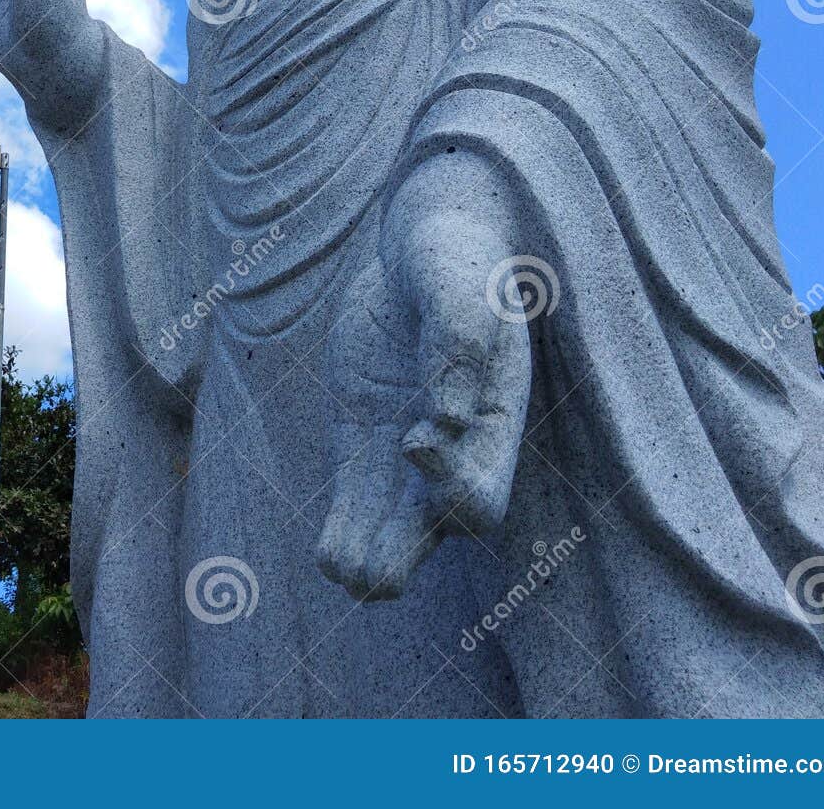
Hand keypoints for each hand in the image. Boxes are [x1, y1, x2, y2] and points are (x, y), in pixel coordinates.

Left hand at [318, 153, 533, 600]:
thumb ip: (458, 338)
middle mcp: (458, 450)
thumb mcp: (460, 283)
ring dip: (369, 556)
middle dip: (402, 553)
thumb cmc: (456, 259)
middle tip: (367, 576)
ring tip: (340, 569)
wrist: (423, 247)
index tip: (413, 436)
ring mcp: (408, 453)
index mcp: (496, 421)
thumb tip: (447, 412)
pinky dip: (344, 529)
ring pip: (394, 529)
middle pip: (437, 529)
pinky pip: (357, 501)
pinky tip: (328, 555)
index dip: (450, 484)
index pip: (483, 492)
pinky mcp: (366, 442)